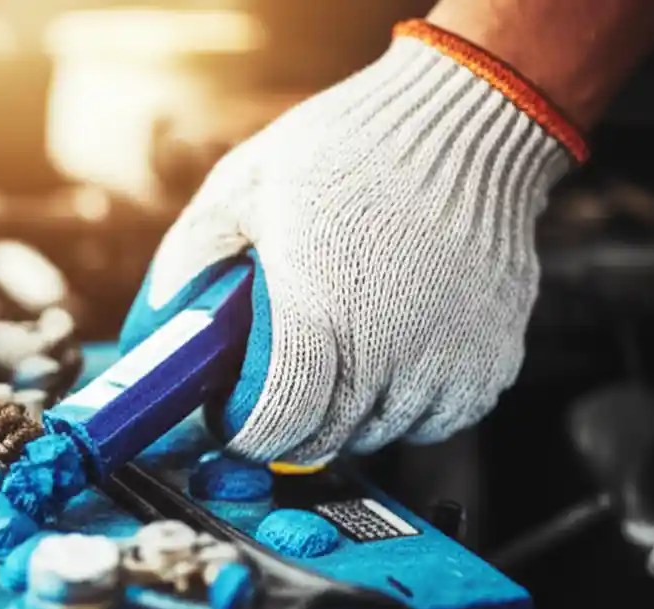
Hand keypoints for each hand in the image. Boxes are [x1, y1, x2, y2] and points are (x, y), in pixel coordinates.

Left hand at [120, 21, 580, 465]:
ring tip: (337, 359)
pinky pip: (439, 421)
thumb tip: (161, 315)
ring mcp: (447, 362)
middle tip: (275, 390)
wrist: (467, 123)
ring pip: (381, 435)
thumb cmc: (353, 147)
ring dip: (348, 417)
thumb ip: (193, 253)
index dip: (245, 433)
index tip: (232, 416)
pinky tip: (393, 357)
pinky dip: (409, 407)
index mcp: (317, 312)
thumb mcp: (244, 184)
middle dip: (288, 428)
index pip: (275, 425)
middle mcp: (387, 351)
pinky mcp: (492, 362)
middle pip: (324, 441)